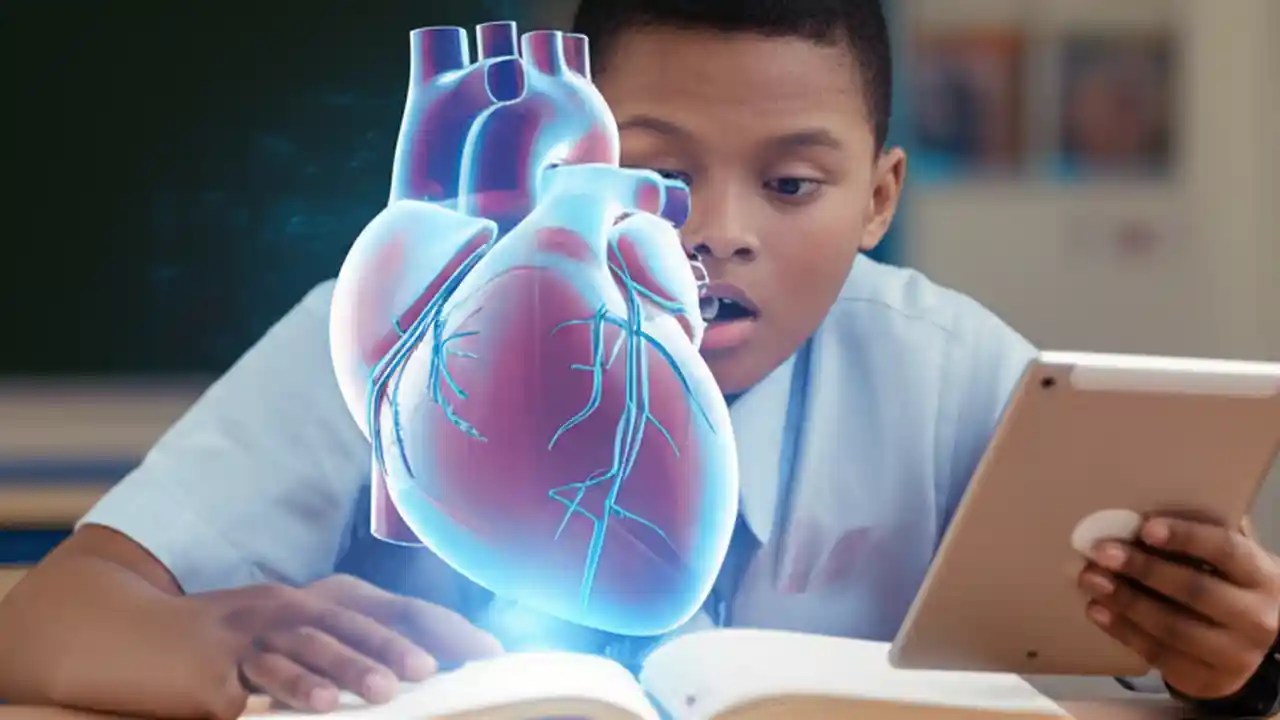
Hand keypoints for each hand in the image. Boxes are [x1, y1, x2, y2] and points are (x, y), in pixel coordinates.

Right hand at [195, 574, 502, 712]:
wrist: (127, 634)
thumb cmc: (222, 645)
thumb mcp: (285, 636)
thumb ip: (339, 648)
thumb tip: (414, 674)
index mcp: (316, 599)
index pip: (392, 608)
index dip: (439, 627)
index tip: (485, 652)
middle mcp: (290, 605)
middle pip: (355, 622)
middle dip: (399, 647)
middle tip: (437, 672)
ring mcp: (254, 631)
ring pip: (313, 644)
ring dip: (353, 667)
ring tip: (390, 691)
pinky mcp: (220, 663)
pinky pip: (263, 677)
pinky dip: (294, 688)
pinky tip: (321, 705)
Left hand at [1077, 516, 1279, 699]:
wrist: (1247, 644)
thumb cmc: (1227, 586)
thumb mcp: (1227, 563)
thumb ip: (1198, 541)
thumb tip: (1137, 518)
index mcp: (1262, 576)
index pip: (1226, 550)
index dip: (1186, 536)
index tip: (1144, 527)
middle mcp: (1258, 618)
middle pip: (1195, 590)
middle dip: (1144, 569)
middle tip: (1102, 553)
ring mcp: (1236, 655)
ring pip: (1173, 627)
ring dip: (1125, 601)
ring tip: (1091, 579)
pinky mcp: (1209, 681)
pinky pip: (1159, 655)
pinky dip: (1123, 630)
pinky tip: (1097, 610)